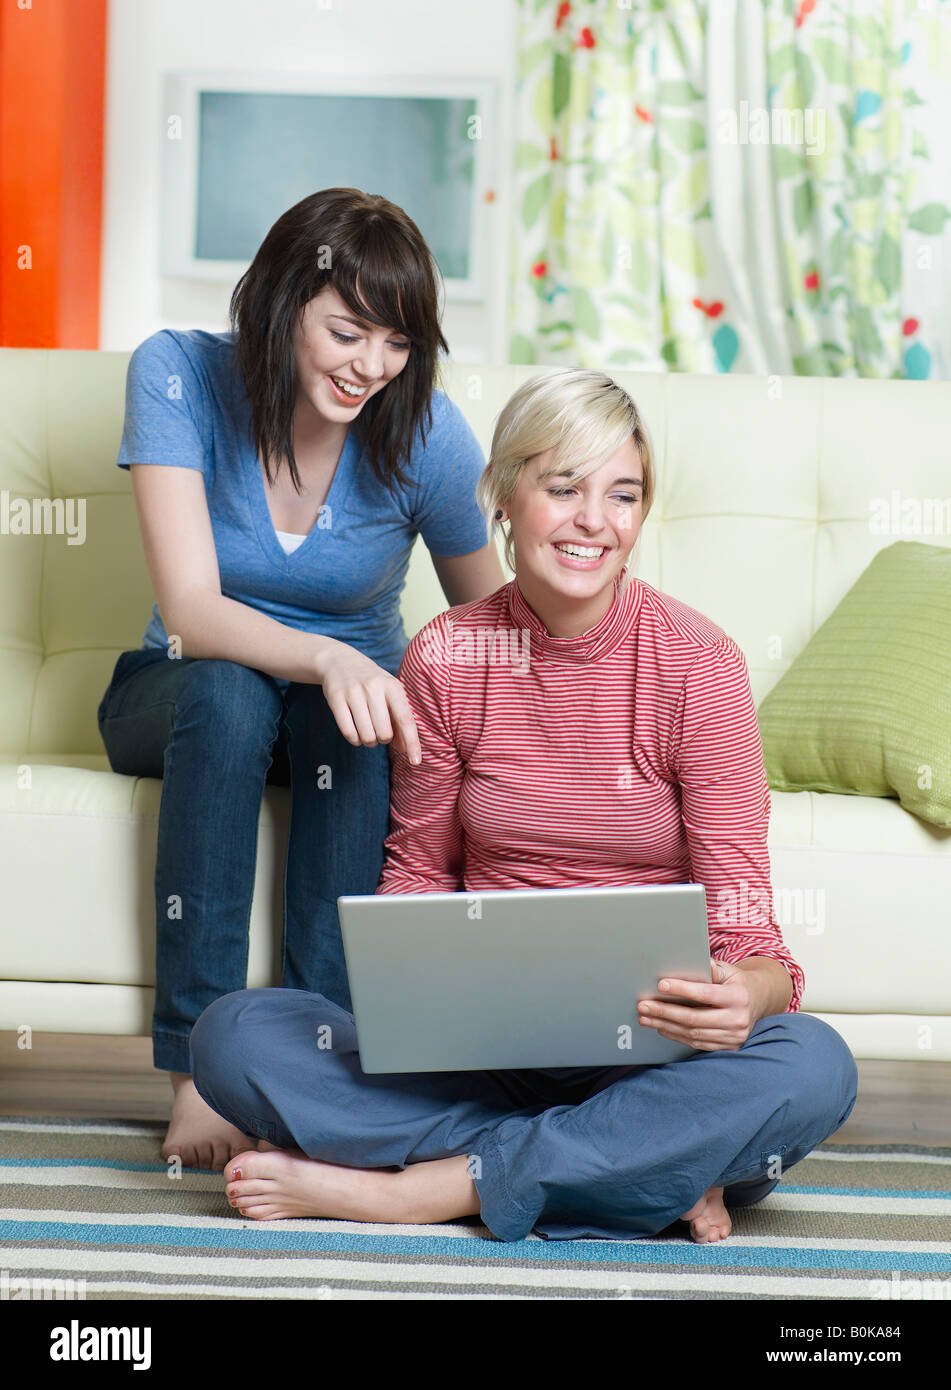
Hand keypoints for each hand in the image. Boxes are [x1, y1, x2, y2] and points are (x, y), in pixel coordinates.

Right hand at [315, 641, 421, 763]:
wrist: (339, 661)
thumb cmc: (371, 682)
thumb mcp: (389, 693)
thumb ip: (400, 719)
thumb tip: (407, 749)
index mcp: (393, 686)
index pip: (405, 719)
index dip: (412, 742)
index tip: (415, 761)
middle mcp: (374, 688)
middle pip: (384, 733)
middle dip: (383, 740)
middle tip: (379, 731)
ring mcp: (354, 693)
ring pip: (366, 736)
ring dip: (368, 741)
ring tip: (368, 732)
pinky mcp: (336, 699)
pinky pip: (348, 732)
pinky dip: (354, 740)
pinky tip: (356, 734)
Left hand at [637, 957, 762, 1052]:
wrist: (759, 1002)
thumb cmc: (737, 982)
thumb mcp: (729, 970)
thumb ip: (712, 968)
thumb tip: (690, 961)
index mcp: (739, 997)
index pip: (706, 994)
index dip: (682, 989)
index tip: (661, 985)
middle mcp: (738, 1019)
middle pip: (695, 1018)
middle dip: (665, 1012)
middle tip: (643, 1005)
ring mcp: (734, 1036)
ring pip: (693, 1033)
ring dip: (665, 1025)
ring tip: (646, 1017)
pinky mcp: (728, 1047)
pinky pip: (697, 1043)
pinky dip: (676, 1035)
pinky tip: (661, 1027)